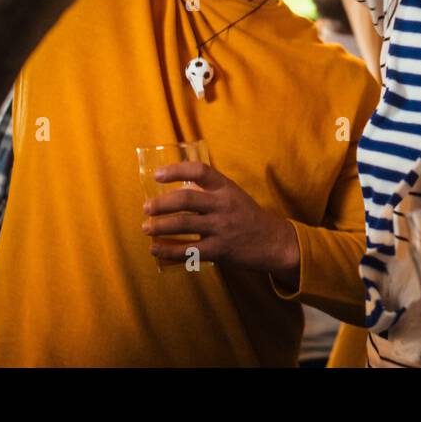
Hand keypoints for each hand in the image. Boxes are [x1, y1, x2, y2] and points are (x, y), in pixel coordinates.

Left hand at [142, 161, 298, 276]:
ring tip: (146, 228)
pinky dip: (168, 251)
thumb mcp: (233, 195)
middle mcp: (223, 205)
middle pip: (185, 199)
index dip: (176, 170)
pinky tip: (156, 250)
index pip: (199, 171)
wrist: (273, 241)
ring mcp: (221, 228)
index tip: (157, 175)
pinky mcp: (219, 250)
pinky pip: (188, 250)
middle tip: (146, 208)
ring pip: (183, 224)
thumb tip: (175, 186)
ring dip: (160, 226)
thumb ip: (209, 190)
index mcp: (226, 188)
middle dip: (161, 204)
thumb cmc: (247, 216)